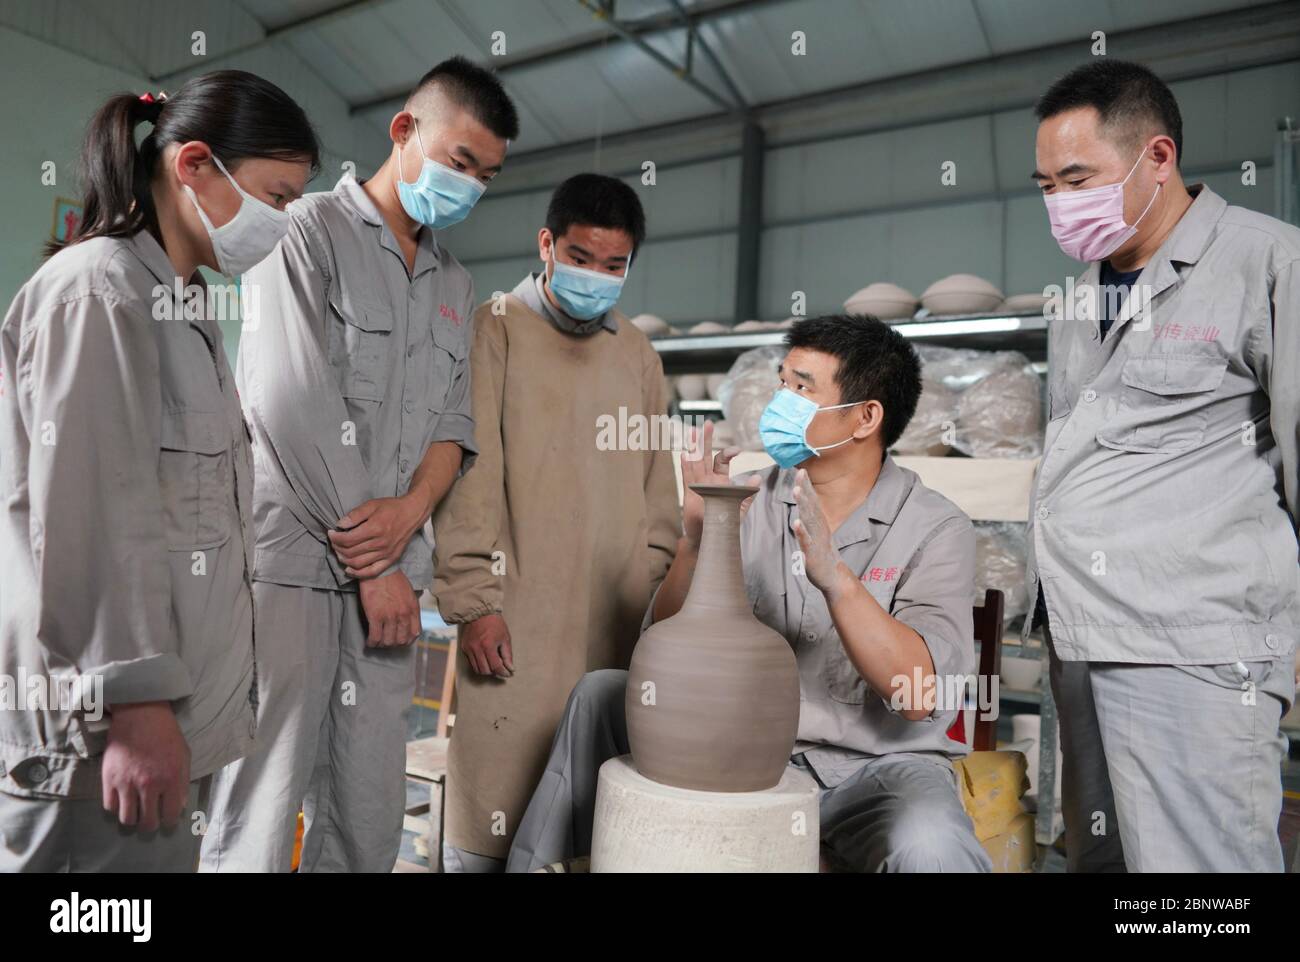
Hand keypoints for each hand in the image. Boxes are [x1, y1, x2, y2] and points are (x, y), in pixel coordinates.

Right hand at [101, 702, 190, 830]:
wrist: (141, 714)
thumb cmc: (166, 735)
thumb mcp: (184, 756)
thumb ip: (182, 783)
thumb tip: (179, 805)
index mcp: (172, 779)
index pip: (171, 816)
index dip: (169, 821)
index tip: (166, 819)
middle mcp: (149, 785)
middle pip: (147, 823)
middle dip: (150, 825)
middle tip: (149, 820)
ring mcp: (127, 783)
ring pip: (126, 819)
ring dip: (132, 819)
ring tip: (135, 812)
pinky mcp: (109, 779)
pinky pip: (109, 806)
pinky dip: (115, 807)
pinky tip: (122, 800)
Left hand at [329, 495, 426, 578]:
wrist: (412, 514)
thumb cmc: (391, 508)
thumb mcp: (372, 504)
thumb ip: (355, 514)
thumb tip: (340, 524)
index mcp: (375, 528)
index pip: (348, 539)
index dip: (335, 538)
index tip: (331, 533)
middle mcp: (380, 543)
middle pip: (350, 552)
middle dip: (337, 548)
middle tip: (334, 542)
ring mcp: (386, 554)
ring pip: (358, 563)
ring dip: (344, 560)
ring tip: (339, 553)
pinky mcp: (391, 560)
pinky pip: (371, 572)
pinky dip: (358, 573)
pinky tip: (349, 570)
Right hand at [358, 569, 421, 647]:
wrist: (379, 570)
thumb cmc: (393, 579)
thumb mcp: (409, 594)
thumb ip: (410, 608)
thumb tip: (409, 622)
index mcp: (413, 609)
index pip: (414, 633)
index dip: (407, 640)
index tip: (401, 640)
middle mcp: (403, 615)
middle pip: (401, 640)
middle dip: (393, 644)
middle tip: (387, 641)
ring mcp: (389, 616)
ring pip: (387, 641)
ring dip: (382, 644)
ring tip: (377, 642)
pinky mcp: (375, 616)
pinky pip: (375, 637)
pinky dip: (372, 642)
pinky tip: (369, 642)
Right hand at [460, 613, 513, 678]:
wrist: (480, 613)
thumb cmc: (495, 625)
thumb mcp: (505, 638)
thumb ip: (508, 655)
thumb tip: (510, 669)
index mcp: (488, 645)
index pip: (496, 667)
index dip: (503, 672)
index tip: (508, 674)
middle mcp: (476, 648)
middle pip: (485, 670)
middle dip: (494, 672)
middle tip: (500, 667)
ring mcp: (468, 648)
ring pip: (477, 669)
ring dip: (486, 669)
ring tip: (492, 663)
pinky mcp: (464, 648)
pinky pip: (471, 662)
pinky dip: (479, 663)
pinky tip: (485, 657)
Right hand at [680, 419, 759, 547]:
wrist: (709, 538)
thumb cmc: (724, 524)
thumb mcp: (739, 509)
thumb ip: (748, 494)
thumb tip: (758, 478)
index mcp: (719, 480)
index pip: (722, 460)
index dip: (728, 452)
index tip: (737, 450)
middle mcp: (707, 480)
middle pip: (706, 455)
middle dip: (706, 440)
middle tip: (708, 423)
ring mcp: (698, 486)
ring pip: (695, 462)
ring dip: (694, 447)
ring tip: (693, 431)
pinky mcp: (690, 495)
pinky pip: (688, 478)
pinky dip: (687, 466)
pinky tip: (684, 454)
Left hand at [791, 468, 851, 596]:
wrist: (833, 575)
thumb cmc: (821, 551)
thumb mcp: (816, 531)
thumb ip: (810, 516)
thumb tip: (803, 501)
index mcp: (818, 521)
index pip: (812, 499)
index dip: (807, 485)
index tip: (801, 469)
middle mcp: (819, 527)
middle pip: (811, 505)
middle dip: (805, 488)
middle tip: (800, 473)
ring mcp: (816, 539)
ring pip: (809, 519)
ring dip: (803, 505)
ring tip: (797, 491)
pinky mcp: (812, 553)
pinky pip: (806, 541)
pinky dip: (801, 532)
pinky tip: (796, 523)